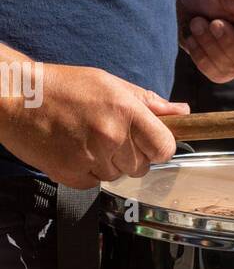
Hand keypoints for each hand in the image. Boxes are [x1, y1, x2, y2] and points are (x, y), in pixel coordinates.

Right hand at [0, 59, 187, 188]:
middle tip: (109, 135)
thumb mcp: (110, 84)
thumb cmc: (63, 87)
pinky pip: (95, 183)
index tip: (151, 143)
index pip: (164, 147)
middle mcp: (111, 136)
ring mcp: (91, 158)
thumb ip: (149, 103)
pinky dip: (88, 172)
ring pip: (118, 175)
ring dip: (108, 163)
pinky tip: (75, 150)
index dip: (159, 147)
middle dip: (132, 155)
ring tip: (87, 139)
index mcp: (125, 111)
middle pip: (143, 166)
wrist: (17, 99)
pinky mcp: (72, 176)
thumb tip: (182, 112)